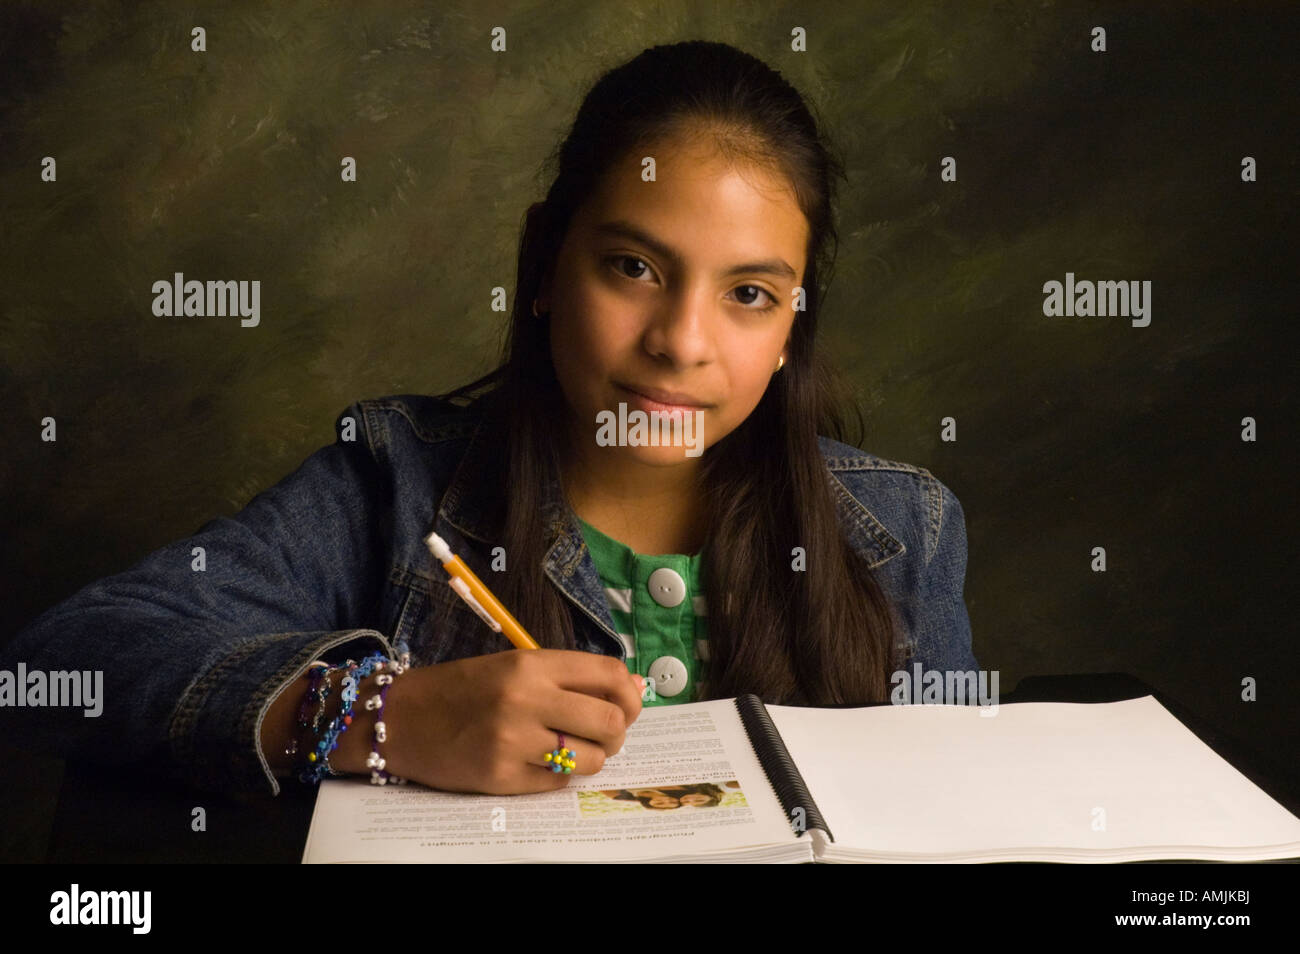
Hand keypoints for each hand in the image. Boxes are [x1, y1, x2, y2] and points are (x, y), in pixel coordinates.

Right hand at [374, 649, 644, 794]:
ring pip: (591, 758)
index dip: (631, 693)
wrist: (400, 718)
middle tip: (602, 734)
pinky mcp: (501, 778)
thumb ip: (573, 676)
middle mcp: (525, 700)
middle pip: (611, 721)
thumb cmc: (463, 689)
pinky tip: (538, 761)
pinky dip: (558, 775)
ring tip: (568, 748)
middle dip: (617, 732)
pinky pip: (557, 782)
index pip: (609, 675)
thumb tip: (634, 686)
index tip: (630, 704)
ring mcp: (513, 742)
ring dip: (590, 757)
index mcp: (531, 664)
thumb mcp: (515, 667)